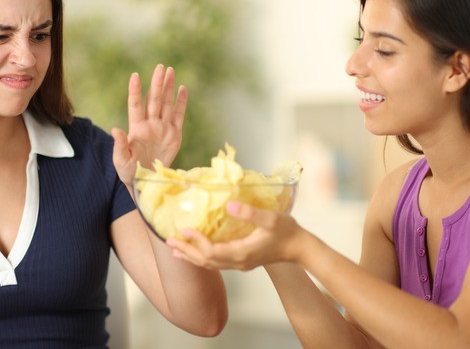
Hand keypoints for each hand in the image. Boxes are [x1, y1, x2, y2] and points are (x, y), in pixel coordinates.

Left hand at [112, 64, 187, 184]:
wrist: (147, 182)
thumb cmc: (130, 172)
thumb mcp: (121, 160)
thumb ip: (119, 145)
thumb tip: (114, 129)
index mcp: (136, 129)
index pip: (135, 105)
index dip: (135, 91)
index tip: (135, 76)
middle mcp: (150, 125)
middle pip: (153, 100)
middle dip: (157, 83)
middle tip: (160, 67)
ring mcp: (163, 128)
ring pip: (166, 104)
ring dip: (168, 88)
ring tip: (170, 71)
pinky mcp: (174, 135)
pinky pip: (178, 115)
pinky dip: (181, 102)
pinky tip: (182, 89)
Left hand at [166, 200, 303, 270]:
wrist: (300, 248)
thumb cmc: (287, 231)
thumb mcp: (270, 218)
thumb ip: (250, 213)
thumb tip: (228, 205)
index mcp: (241, 252)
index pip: (211, 251)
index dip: (196, 241)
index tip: (185, 229)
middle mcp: (238, 262)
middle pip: (205, 261)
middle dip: (187, 251)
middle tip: (169, 242)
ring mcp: (240, 264)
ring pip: (210, 264)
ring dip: (192, 257)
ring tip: (176, 250)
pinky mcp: (243, 262)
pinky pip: (217, 263)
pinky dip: (203, 258)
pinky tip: (197, 253)